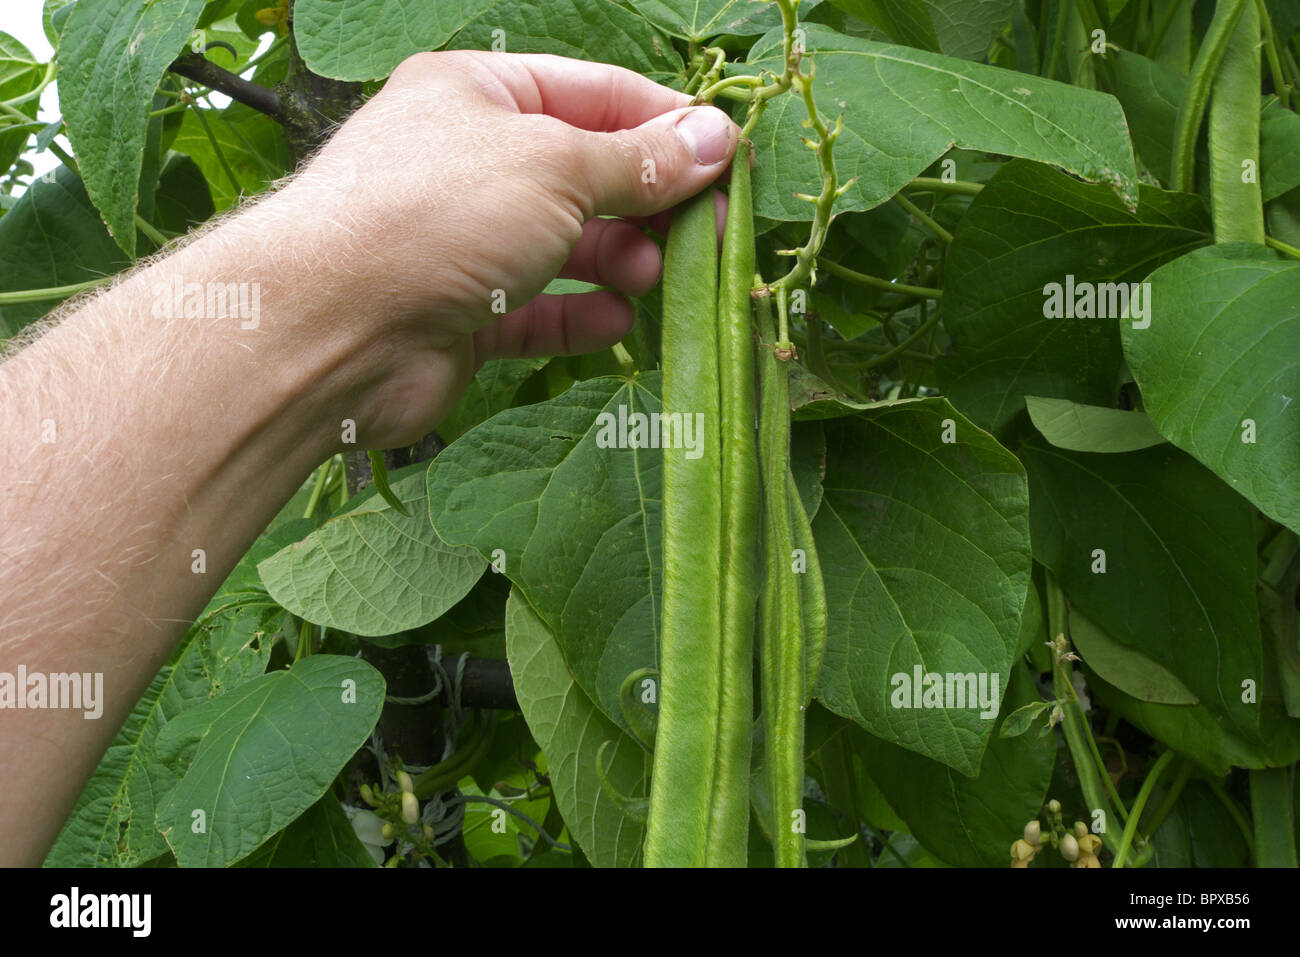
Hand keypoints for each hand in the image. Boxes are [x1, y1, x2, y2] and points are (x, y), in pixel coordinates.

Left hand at [276, 51, 739, 446]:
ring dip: (620, 260)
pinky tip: (616, 323)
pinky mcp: (463, 316)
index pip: (595, 94)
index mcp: (479, 93)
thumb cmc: (436, 214)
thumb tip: (716, 138)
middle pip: (586, 175)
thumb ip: (640, 160)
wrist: (330, 329)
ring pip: (567, 246)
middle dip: (649, 201)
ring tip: (654, 276)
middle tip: (709, 232)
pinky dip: (580, 315)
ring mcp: (464, 243)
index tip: (730, 160)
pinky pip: (538, 310)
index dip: (667, 124)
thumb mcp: (556, 165)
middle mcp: (469, 163)